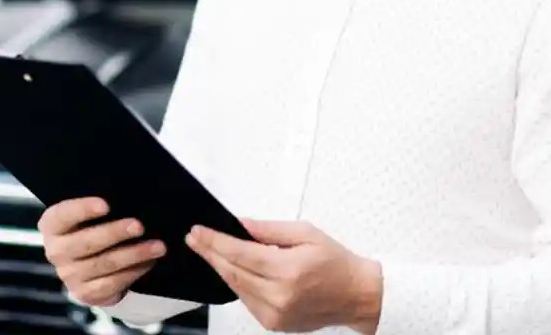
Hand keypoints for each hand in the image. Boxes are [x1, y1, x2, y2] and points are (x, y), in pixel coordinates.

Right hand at [37, 197, 166, 306]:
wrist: (87, 262)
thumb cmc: (92, 226)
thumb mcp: (90, 213)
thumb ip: (101, 205)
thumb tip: (130, 196)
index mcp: (52, 226)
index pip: (63, 215)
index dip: (82, 210)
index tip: (106, 204)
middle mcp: (56, 252)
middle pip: (86, 242)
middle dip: (115, 233)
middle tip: (139, 226)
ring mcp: (69, 275)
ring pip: (105, 264)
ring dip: (134, 254)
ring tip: (158, 246)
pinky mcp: (85, 293)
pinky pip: (112, 283)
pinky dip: (134, 271)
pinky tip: (149, 261)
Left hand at [186, 219, 382, 333]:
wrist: (355, 294)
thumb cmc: (336, 262)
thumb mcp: (305, 233)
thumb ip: (269, 230)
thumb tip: (240, 225)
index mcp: (288, 270)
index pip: (240, 254)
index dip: (215, 242)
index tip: (198, 231)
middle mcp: (279, 296)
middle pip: (232, 272)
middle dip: (210, 253)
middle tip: (194, 238)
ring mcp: (275, 314)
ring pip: (236, 288)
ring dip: (221, 268)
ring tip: (209, 250)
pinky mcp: (274, 324)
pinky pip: (246, 301)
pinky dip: (237, 284)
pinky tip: (233, 270)